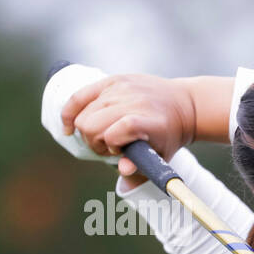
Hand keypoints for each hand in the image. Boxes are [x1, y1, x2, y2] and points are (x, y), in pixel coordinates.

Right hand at [60, 73, 196, 188]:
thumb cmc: (170, 134)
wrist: (184, 105)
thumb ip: (142, 168)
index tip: (120, 152)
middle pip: (91, 125)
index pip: (115, 132)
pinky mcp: (112, 81)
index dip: (111, 145)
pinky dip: (70, 113)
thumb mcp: (162, 155)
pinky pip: (79, 96)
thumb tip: (123, 172)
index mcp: (149, 121)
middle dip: (94, 142)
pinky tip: (69, 127)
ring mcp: (121, 88)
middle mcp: (134, 101)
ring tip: (103, 135)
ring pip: (83, 114)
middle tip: (108, 147)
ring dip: (88, 131)